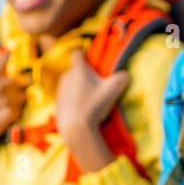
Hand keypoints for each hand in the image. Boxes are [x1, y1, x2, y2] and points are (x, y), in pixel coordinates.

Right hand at [0, 52, 25, 184]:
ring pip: (22, 98)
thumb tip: (1, 82)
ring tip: (3, 112)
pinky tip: (4, 120)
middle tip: (8, 101)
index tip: (11, 49)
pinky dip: (15, 115)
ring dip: (18, 104)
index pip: (1, 64)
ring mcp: (5, 100)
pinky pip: (20, 111)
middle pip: (19, 84)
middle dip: (17, 91)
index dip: (7, 56)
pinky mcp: (10, 113)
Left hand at [54, 49, 129, 173]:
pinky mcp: (57, 105)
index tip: (92, 65)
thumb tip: (125, 75)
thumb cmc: (94, 107)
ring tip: (89, 103)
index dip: (84, 56)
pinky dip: (73, 102)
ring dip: (79, 90)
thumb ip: (122, 79)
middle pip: (75, 71)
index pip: (77, 53)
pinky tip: (82, 113)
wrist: (76, 130)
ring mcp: (60, 91)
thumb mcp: (112, 91)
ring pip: (70, 85)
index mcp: (78, 70)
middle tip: (96, 88)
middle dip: (84, 76)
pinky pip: (67, 99)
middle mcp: (66, 77)